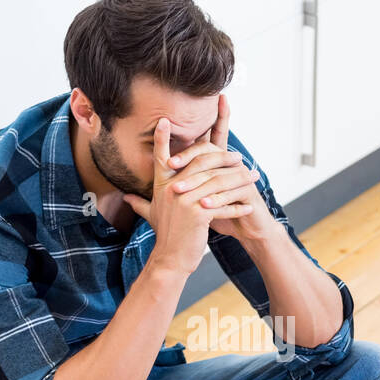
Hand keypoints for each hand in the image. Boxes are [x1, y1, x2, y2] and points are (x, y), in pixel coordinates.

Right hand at [123, 108, 258, 275]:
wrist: (170, 259)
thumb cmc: (165, 236)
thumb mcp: (152, 216)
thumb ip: (140, 204)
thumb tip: (126, 197)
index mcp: (163, 186)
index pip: (162, 157)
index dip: (161, 138)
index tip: (164, 120)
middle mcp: (172, 189)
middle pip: (199, 164)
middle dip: (221, 157)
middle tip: (239, 156)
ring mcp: (185, 201)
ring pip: (216, 183)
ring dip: (237, 181)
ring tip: (252, 178)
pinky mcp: (198, 215)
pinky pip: (222, 205)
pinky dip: (236, 206)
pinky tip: (248, 206)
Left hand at [177, 93, 279, 242]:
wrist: (247, 227)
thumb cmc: (220, 210)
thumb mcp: (196, 196)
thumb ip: (175, 187)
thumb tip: (139, 186)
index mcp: (220, 160)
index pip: (215, 134)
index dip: (211, 119)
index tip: (186, 118)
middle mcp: (232, 163)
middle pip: (209, 153)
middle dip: (188, 157)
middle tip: (169, 164)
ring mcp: (242, 176)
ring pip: (217, 175)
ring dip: (196, 182)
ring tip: (178, 190)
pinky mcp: (249, 192)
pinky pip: (232, 193)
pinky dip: (217, 199)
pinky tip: (203, 205)